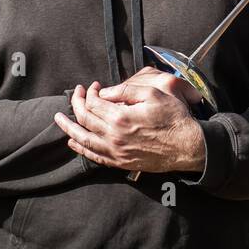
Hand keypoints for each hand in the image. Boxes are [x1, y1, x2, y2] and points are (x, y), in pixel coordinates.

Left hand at [54, 73, 205, 174]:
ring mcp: (116, 152)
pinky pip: (95, 157)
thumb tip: (103, 92)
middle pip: (84, 120)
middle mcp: (114, 137)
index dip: (88, 92)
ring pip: (83, 140)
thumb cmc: (174, 118)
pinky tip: (74, 142)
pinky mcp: (121, 163)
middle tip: (75, 94)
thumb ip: (125, 91)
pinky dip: (81, 149)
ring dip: (69, 128)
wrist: (188, 147)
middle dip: (76, 104)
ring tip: (59, 119)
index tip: (92, 86)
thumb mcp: (153, 94)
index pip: (93, 103)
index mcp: (121, 117)